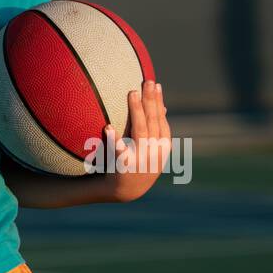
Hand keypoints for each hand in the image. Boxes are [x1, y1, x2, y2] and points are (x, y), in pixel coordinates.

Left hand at [102, 80, 170, 203]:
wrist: (125, 191)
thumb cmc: (138, 164)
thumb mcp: (151, 149)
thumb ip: (155, 130)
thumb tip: (163, 107)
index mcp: (162, 147)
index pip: (161, 120)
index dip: (159, 102)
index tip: (156, 84)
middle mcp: (154, 152)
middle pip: (153, 121)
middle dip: (150, 100)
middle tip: (146, 81)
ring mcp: (141, 159)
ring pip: (140, 130)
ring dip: (137, 111)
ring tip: (132, 93)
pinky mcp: (125, 167)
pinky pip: (119, 151)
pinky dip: (115, 140)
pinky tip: (108, 127)